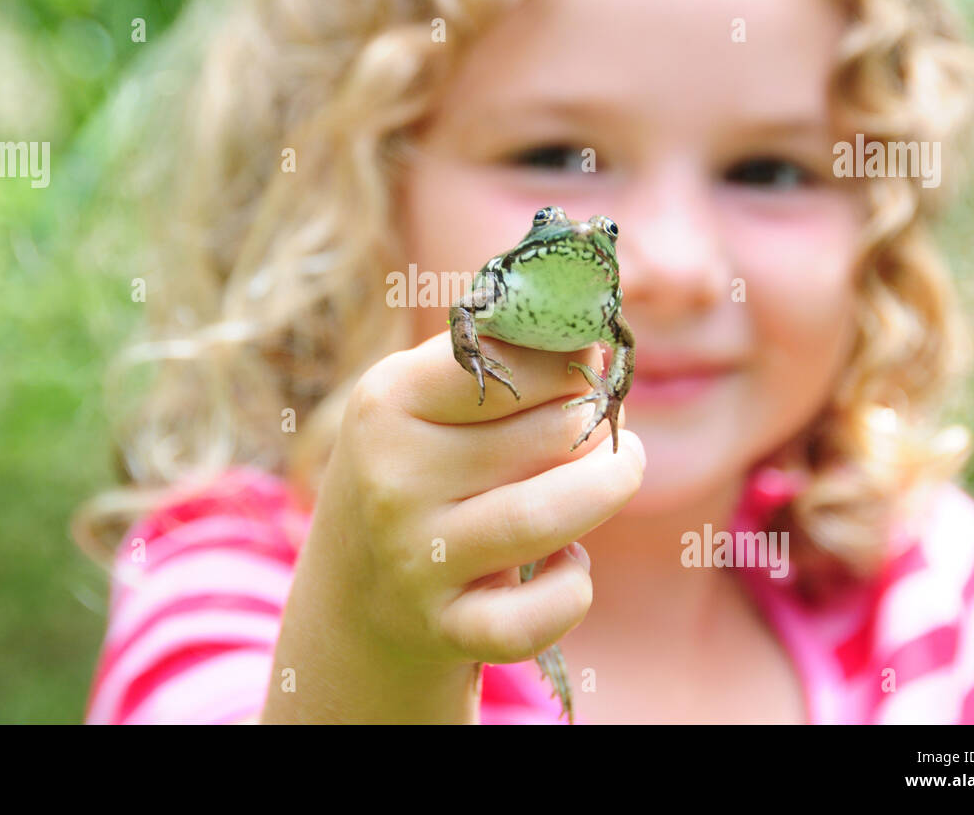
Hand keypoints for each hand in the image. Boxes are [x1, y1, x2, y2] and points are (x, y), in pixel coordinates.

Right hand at [264, 331, 644, 722]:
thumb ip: (496, 358)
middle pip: (548, 436)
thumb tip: (590, 346)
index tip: (585, 365)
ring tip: (619, 472)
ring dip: (609, 488)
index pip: (507, 360)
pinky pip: (537, 616)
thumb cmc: (414, 466)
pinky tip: (569, 564)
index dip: (569, 359)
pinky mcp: (445, 628)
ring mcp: (417, 559)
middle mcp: (393, 480)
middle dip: (597, 423)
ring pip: (548, 517)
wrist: (354, 589)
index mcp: (387, 403)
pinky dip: (574, 590)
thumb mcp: (421, 397)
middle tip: (605, 421)